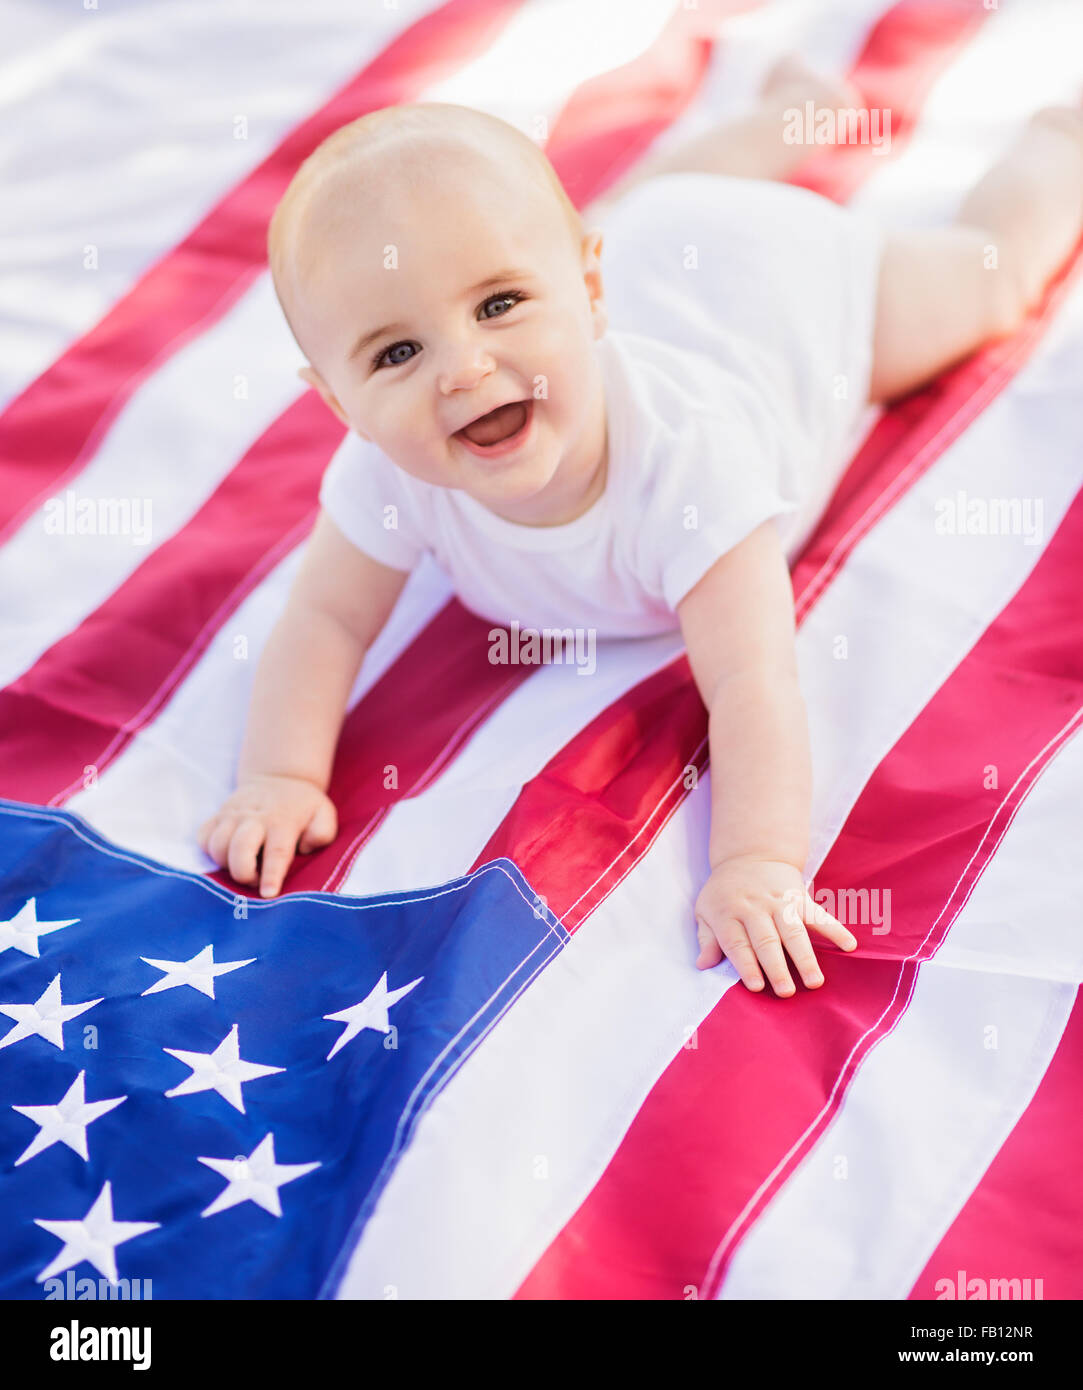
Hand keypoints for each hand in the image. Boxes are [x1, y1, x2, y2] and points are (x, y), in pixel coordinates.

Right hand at [197, 774, 337, 896]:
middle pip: (239, 848)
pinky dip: (210, 850)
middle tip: (255, 879)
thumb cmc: (303, 805)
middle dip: (243, 872)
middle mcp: (254, 817)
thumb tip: (306, 846)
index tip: (268, 894)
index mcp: (283, 821)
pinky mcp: (218, 814)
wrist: (279, 778)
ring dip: (226, 863)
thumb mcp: (323, 813)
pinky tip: (227, 853)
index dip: (271, 875)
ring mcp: (232, 814)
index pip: (276, 851)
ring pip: (217, 845)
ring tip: (244, 865)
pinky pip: (203, 837)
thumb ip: (322, 832)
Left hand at [693, 856, 856, 995]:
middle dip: (777, 967)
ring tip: (814, 981)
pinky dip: (835, 929)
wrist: (750, 855)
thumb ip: (707, 939)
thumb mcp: (706, 910)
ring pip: (793, 931)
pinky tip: (849, 945)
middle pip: (766, 940)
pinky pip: (819, 914)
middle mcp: (755, 908)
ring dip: (804, 957)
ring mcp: (780, 902)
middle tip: (786, 992)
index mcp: (729, 913)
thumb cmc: (725, 892)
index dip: (746, 965)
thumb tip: (703, 965)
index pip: (737, 943)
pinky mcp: (800, 897)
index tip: (756, 987)